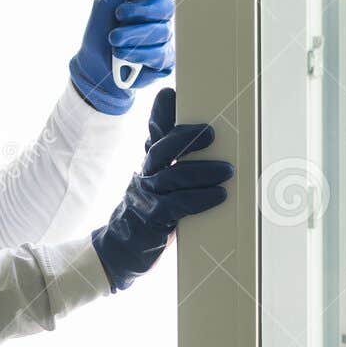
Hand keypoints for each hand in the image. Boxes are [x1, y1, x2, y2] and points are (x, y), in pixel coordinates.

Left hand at [69, 0, 174, 114]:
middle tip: (120, 14)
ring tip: (113, 39)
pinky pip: (158, 54)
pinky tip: (123, 55)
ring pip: (160, 31)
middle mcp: (158, 17)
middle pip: (165, 6)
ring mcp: (163, 39)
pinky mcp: (163, 61)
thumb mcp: (104, 2)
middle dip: (141, 10)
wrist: (93, 67)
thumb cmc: (100, 31)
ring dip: (133, 35)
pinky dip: (138, 54)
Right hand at [90, 89, 231, 290]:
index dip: (161, 114)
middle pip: (161, 150)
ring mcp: (147, 198)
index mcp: (148, 166)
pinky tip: (218, 195)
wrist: (118, 252)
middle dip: (185, 138)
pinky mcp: (153, 220)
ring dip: (202, 172)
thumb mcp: (158, 187)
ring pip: (172, 177)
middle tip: (211, 133)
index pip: (154, 134)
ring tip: (227, 170)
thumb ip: (175, 167)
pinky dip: (200, 199)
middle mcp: (145, 177)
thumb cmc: (146, 216)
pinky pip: (177, 205)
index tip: (170, 94)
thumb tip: (199, 145)